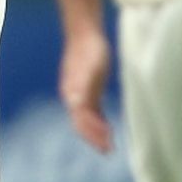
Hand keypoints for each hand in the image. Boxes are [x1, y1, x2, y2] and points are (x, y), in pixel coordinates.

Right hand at [58, 27, 112, 153]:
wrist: (85, 31)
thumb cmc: (90, 48)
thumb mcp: (91, 66)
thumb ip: (83, 84)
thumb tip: (74, 103)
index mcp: (73, 93)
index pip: (81, 121)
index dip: (93, 134)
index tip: (107, 145)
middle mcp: (72, 95)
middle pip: (81, 123)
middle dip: (93, 138)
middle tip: (108, 150)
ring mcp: (78, 92)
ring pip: (85, 119)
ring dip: (96, 132)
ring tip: (109, 145)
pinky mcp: (87, 88)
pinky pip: (91, 111)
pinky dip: (98, 122)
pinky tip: (108, 127)